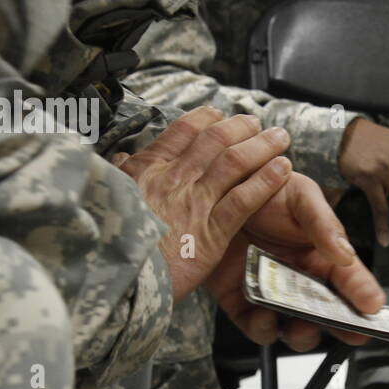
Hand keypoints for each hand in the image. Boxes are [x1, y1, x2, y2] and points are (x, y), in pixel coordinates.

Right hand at [113, 106, 293, 301]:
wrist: (110, 275)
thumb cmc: (107, 242)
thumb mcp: (105, 198)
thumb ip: (119, 176)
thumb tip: (122, 157)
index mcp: (146, 170)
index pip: (181, 132)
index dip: (204, 119)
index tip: (219, 113)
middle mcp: (173, 180)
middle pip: (213, 142)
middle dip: (239, 127)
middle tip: (256, 121)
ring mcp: (193, 204)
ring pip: (233, 163)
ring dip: (261, 146)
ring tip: (280, 137)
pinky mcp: (210, 232)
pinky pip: (243, 199)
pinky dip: (266, 181)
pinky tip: (283, 168)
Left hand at [206, 172, 385, 346]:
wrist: (214, 191)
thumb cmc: (264, 189)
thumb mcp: (300, 195)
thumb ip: (323, 222)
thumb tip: (346, 254)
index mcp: (323, 255)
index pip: (351, 279)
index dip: (365, 293)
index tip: (374, 307)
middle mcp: (302, 279)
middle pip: (329, 314)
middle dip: (343, 328)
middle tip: (351, 332)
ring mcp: (273, 294)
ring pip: (295, 328)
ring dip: (303, 334)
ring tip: (302, 325)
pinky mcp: (241, 303)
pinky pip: (256, 326)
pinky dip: (263, 328)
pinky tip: (265, 316)